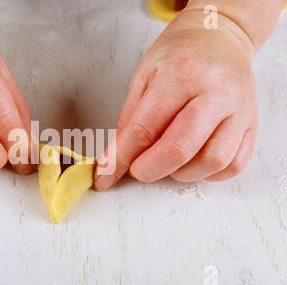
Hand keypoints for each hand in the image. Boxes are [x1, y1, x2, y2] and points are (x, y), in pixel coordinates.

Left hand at [95, 10, 257, 189]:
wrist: (220, 37)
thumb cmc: (179, 55)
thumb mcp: (143, 77)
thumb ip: (130, 119)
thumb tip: (115, 159)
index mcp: (180, 75)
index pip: (144, 129)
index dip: (120, 159)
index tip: (105, 176)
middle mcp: (215, 92)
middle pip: (180, 148)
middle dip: (150, 170)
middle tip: (138, 170)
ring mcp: (239, 110)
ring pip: (213, 161)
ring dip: (181, 174)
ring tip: (167, 162)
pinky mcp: (251, 124)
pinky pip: (234, 164)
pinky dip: (208, 173)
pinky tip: (193, 162)